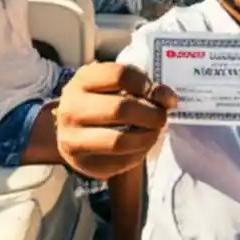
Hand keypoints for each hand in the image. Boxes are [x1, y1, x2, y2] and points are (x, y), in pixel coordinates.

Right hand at [55, 63, 176, 179]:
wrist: (74, 129)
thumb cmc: (101, 101)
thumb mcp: (117, 85)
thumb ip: (146, 87)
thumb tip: (168, 99)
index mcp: (81, 81)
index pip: (119, 76)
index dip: (144, 83)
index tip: (152, 91)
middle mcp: (71, 109)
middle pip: (120, 109)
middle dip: (150, 114)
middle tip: (160, 117)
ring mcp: (72, 138)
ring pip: (119, 141)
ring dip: (147, 138)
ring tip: (153, 132)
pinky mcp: (82, 164)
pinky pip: (119, 162)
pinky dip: (138, 155)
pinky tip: (141, 146)